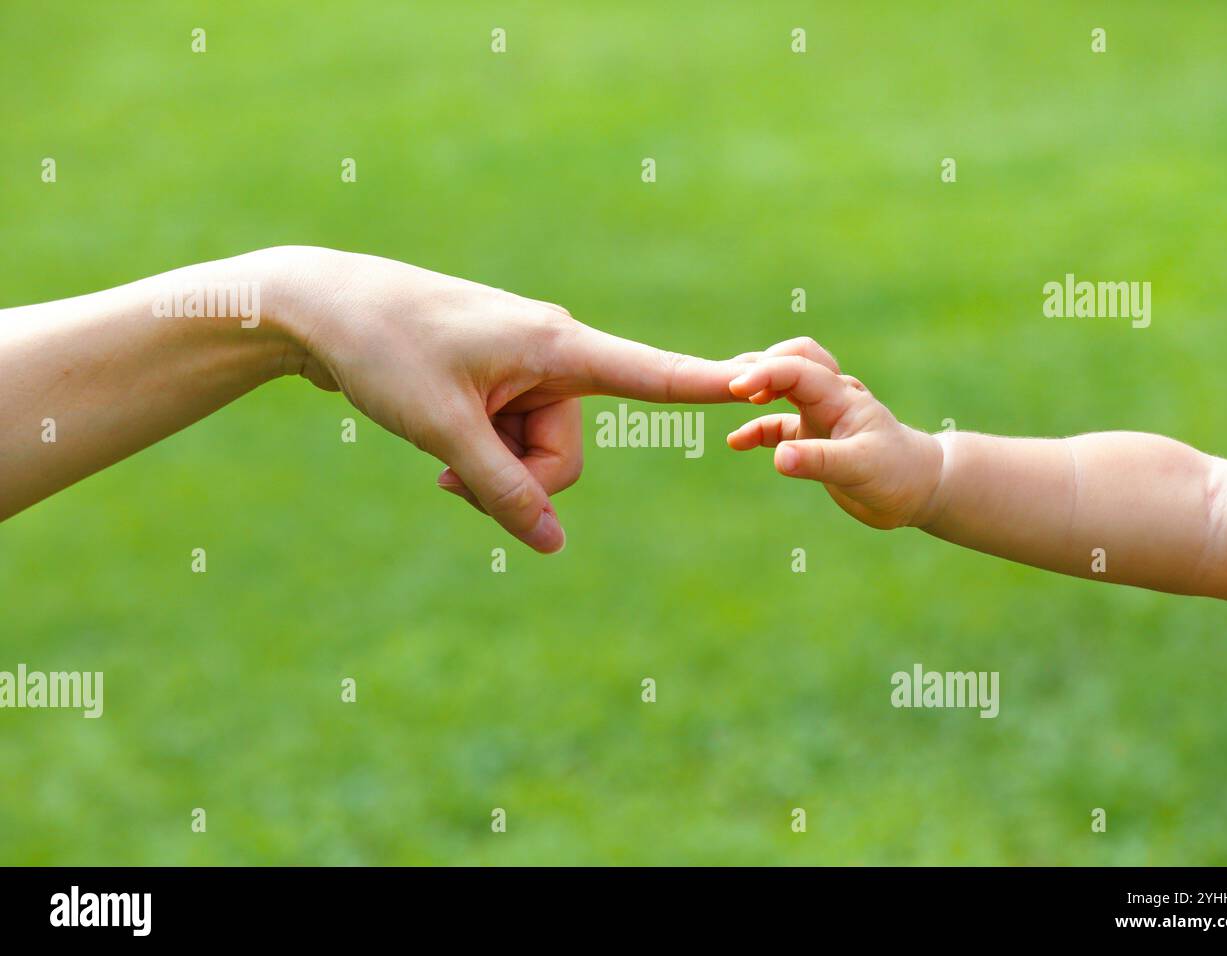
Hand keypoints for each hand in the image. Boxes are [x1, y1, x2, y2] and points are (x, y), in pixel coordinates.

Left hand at [269, 246, 743, 551]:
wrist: (319, 307)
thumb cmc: (383, 351)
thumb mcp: (443, 431)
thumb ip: (500, 490)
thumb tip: (552, 544)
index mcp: (555, 345)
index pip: (649, 374)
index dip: (704, 385)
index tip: (763, 380)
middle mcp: (551, 352)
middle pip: (568, 453)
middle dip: (517, 481)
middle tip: (452, 476)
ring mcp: (524, 368)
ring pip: (535, 454)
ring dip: (491, 473)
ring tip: (437, 457)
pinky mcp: (499, 380)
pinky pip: (511, 440)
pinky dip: (481, 457)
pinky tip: (438, 448)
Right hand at [725, 337, 942, 529]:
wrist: (918, 490)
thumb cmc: (898, 473)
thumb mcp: (859, 467)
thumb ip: (818, 461)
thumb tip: (778, 458)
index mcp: (841, 396)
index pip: (797, 370)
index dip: (765, 373)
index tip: (736, 388)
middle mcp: (829, 398)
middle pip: (792, 359)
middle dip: (761, 366)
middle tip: (731, 383)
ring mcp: (820, 416)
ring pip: (784, 388)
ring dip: (759, 390)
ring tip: (727, 399)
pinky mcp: (813, 439)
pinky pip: (778, 426)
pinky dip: (757, 430)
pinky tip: (737, 442)